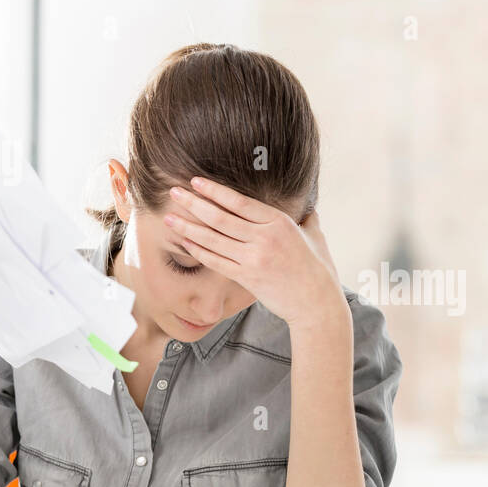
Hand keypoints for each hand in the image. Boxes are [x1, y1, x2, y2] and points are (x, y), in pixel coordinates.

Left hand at [164, 177, 344, 328]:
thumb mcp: (316, 236)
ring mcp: (253, 259)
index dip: (215, 191)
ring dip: (188, 227)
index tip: (196, 182)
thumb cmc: (318, 270)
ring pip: (213, 239)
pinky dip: (198, 251)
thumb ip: (307, 219)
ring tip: (169, 218)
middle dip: (193, 203)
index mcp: (280, 223)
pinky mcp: (246, 278)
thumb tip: (307, 207)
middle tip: (173, 193)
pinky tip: (184, 243)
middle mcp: (264, 238)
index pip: (239, 202)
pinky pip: (216, 262)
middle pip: (220, 217)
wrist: (316, 304)